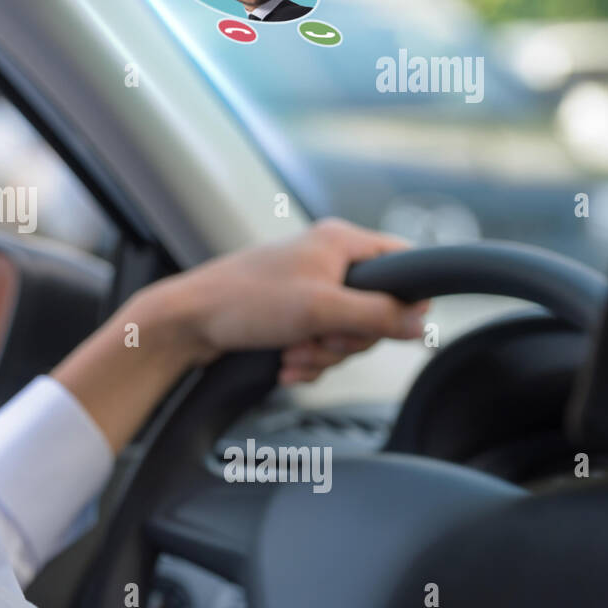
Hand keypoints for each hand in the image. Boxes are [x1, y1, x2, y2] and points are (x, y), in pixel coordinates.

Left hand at [141, 217, 428, 384]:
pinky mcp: (290, 315)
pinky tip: (285, 365)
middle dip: (348, 339)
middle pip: (377, 310)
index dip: (404, 301)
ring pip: (347, 333)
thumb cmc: (243, 301)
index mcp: (340, 242)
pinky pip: (321, 345)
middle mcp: (327, 260)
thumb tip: (421, 323)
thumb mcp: (320, 310)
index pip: (404, 262)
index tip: (388, 327)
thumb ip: (376, 315)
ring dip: (323, 354)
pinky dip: (306, 361)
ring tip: (293, 354)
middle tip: (320, 340)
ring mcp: (308, 289)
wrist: (186, 323)